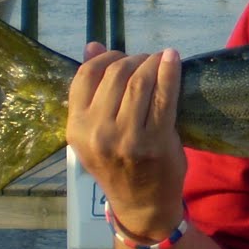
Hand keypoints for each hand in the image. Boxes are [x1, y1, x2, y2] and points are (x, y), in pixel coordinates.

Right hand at [66, 41, 186, 237]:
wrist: (140, 203)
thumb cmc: (117, 163)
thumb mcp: (94, 131)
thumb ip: (92, 91)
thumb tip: (93, 45)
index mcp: (77, 128)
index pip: (86, 76)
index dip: (106, 58)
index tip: (121, 57)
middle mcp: (98, 133)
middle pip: (116, 75)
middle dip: (134, 59)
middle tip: (146, 60)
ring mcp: (128, 138)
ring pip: (140, 82)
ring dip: (151, 62)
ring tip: (159, 59)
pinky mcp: (157, 141)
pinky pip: (165, 96)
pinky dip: (170, 72)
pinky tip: (172, 59)